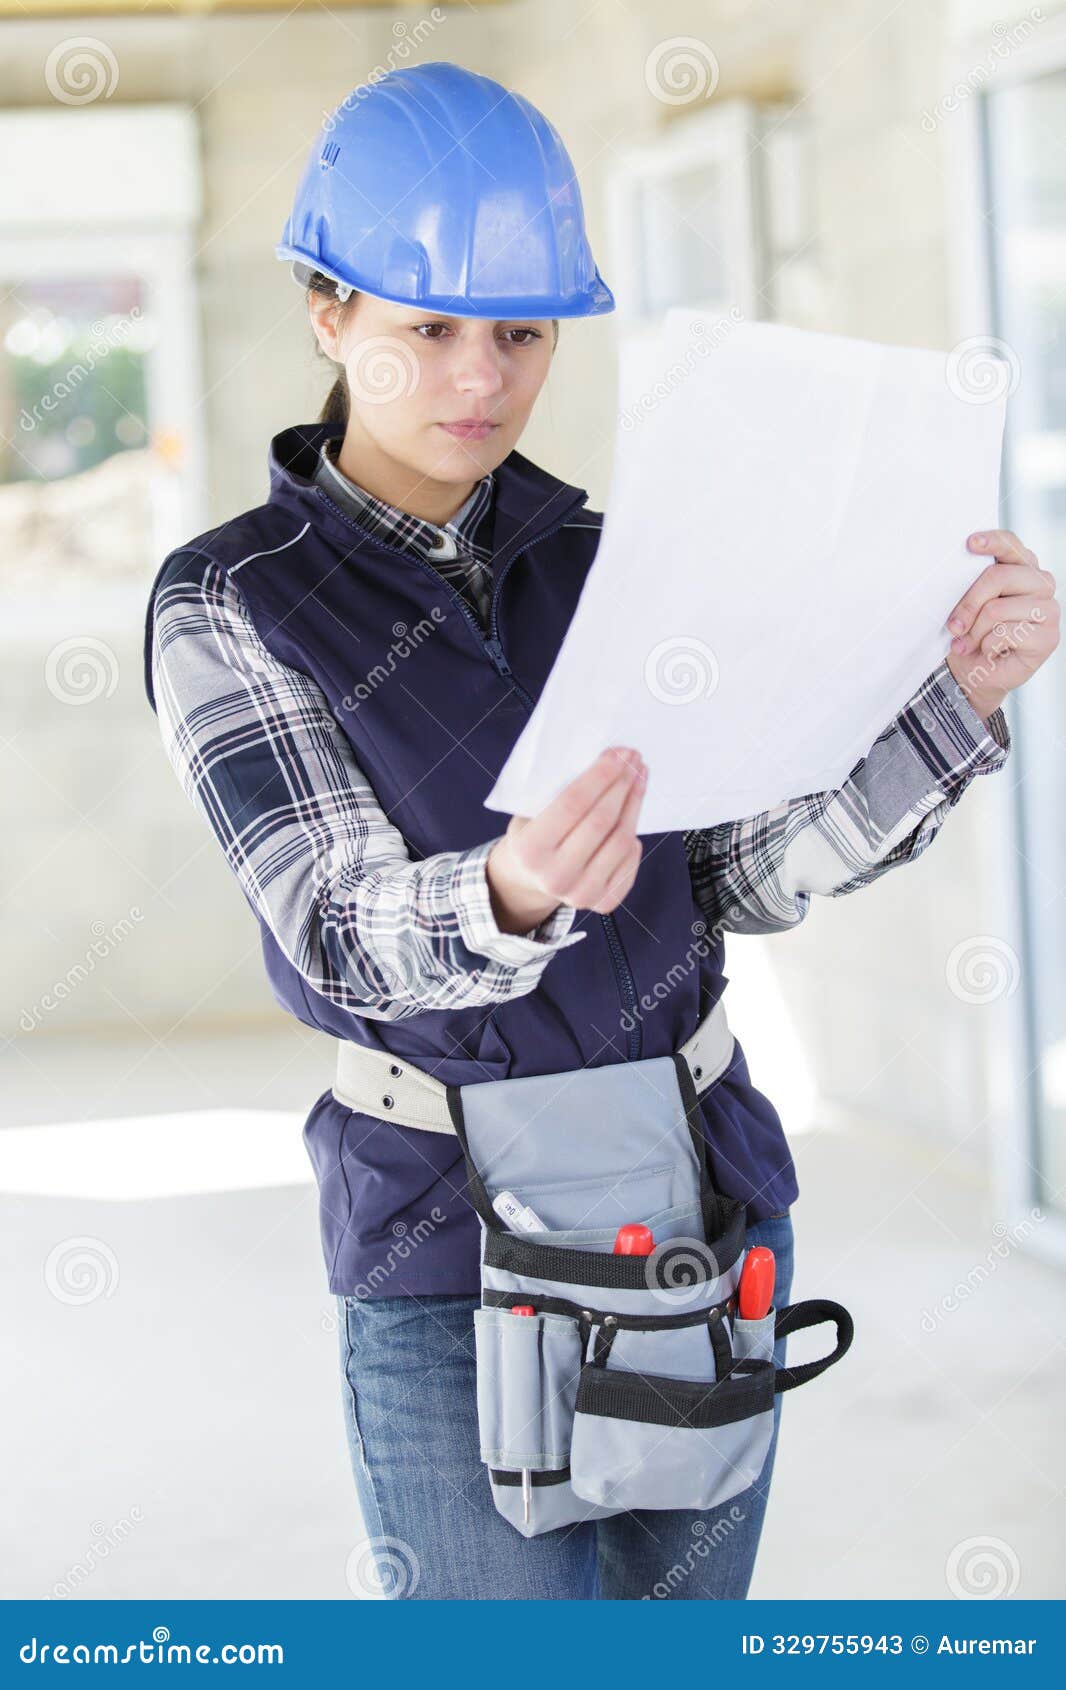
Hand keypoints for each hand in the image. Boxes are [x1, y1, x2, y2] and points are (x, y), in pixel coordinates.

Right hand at [486, 746, 647, 933]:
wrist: (530, 879)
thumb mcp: (529, 813)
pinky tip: (630, 816)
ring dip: (634, 804)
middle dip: (622, 785)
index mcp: (530, 851)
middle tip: (635, 760)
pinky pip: (629, 861)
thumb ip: (555, 793)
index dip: (600, 776)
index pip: (573, 804)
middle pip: (601, 821)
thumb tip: (601, 761)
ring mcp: (581, 894)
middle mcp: (555, 877)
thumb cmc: (533, 834)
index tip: (619, 753)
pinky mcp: (603, 903)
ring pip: (621, 840)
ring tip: (638, 780)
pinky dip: (633, 835)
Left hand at [945, 529, 1059, 720]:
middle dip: (968, 604)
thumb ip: (971, 584)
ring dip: (975, 631)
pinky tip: (990, 652)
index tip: (969, 543)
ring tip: (968, 643)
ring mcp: (1049, 609)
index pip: (1010, 544)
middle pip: (998, 577)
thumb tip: (956, 571)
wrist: (975, 671)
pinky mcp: (1049, 637)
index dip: (991, 542)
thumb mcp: (966, 604)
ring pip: (997, 609)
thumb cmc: (970, 633)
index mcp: (1022, 566)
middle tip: (953, 626)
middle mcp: (1041, 582)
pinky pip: (1005, 633)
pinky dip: (988, 646)